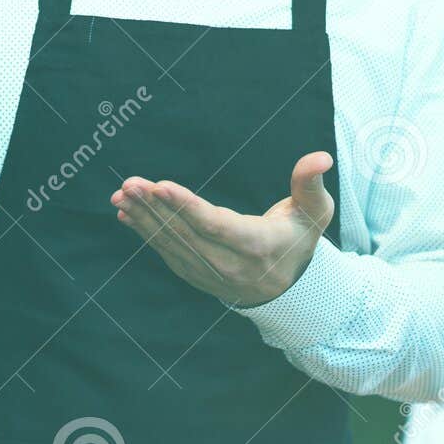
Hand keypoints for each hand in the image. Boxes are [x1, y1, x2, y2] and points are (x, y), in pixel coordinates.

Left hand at [110, 152, 334, 306]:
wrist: (287, 287)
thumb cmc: (298, 237)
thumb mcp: (314, 212)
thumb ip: (310, 184)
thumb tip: (321, 156)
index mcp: (258, 246)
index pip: (216, 225)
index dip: (186, 206)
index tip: (160, 185)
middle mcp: (230, 264)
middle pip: (186, 233)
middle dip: (154, 207)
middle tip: (130, 183)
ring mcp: (209, 273)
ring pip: (171, 243)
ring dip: (143, 218)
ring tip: (122, 194)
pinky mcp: (195, 275)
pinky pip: (166, 253)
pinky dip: (144, 233)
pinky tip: (126, 214)